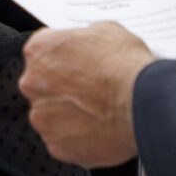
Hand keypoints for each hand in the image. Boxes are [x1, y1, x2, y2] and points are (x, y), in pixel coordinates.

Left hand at [19, 21, 157, 166]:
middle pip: (42, 86)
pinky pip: (64, 140)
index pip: (42, 53)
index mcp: (39, 51)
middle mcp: (33, 84)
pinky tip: (99, 127)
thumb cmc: (126, 67)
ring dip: (69, 114)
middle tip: (91, 89)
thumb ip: (84, 39)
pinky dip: (79, 137)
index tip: (77, 64)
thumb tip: (88, 44)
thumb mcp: (105, 30)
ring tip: (98, 110)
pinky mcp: (56, 145)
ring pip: (51, 116)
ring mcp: (42, 118)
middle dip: (63, 88)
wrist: (143, 103)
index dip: (64, 59)